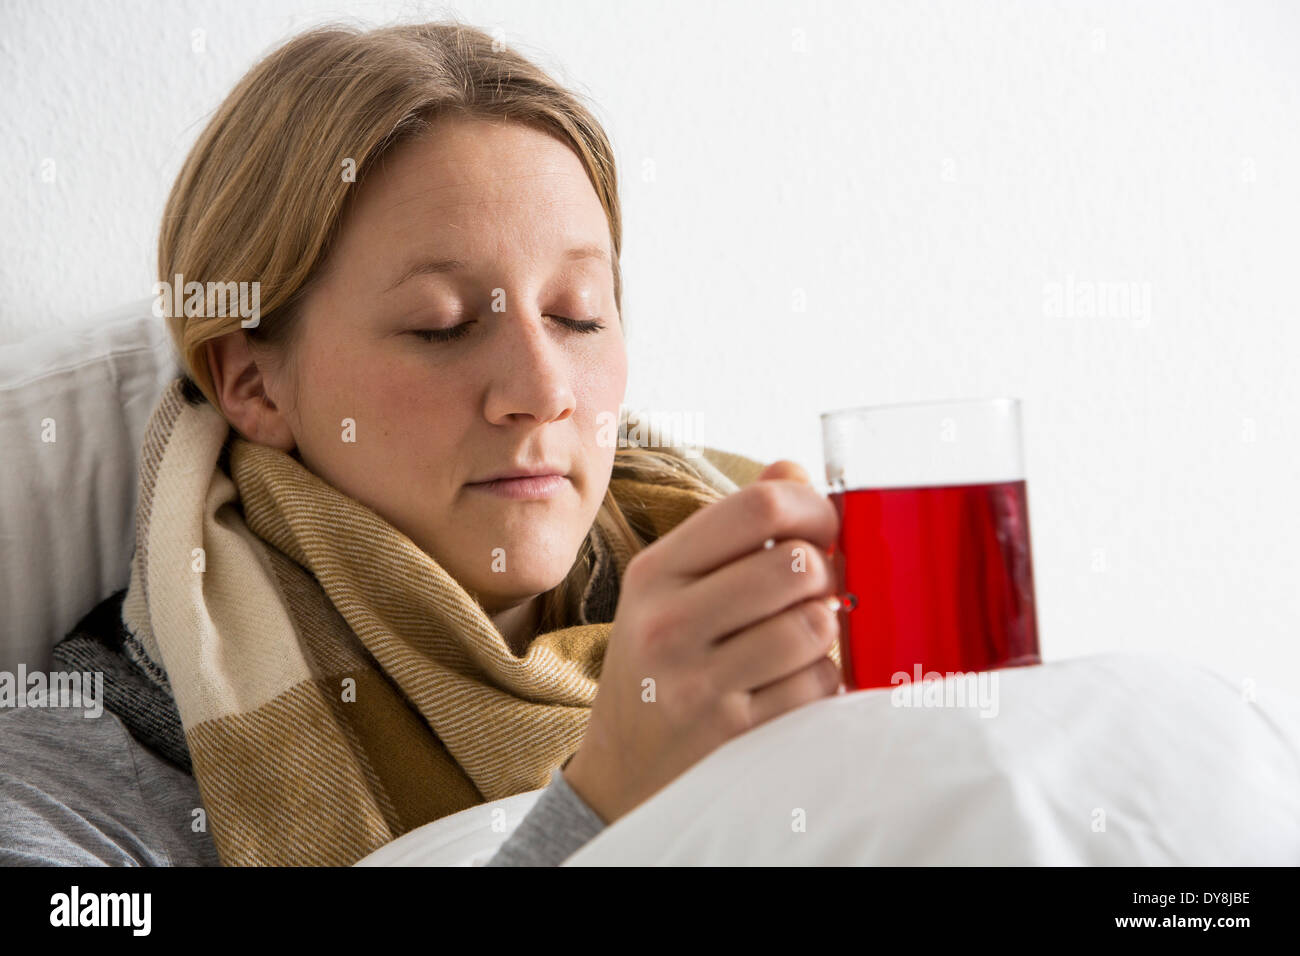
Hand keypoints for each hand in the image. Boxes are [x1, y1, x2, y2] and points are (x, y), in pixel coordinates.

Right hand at [564, 457, 841, 823]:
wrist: (619, 773)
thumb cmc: (659, 666)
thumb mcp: (671, 591)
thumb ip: (733, 529)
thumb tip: (795, 471)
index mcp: (654, 572)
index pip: (756, 506)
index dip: (813, 507)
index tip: (826, 527)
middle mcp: (667, 624)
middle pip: (795, 565)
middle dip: (827, 574)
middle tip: (819, 590)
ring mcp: (696, 684)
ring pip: (814, 626)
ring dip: (826, 632)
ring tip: (802, 639)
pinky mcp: (731, 735)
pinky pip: (817, 686)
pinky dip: (823, 681)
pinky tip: (795, 682)